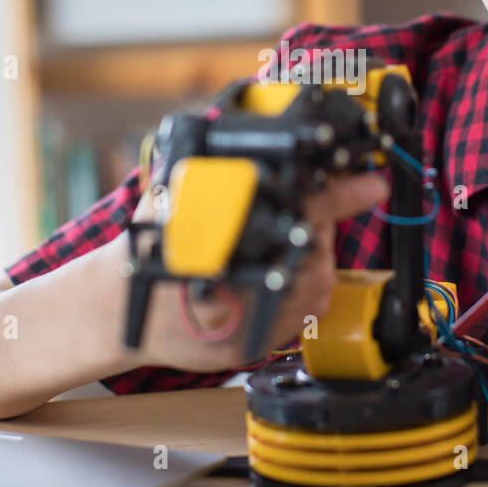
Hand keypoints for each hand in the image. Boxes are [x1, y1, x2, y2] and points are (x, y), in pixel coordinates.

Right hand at [123, 172, 389, 373]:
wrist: (116, 310)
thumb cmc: (145, 249)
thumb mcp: (173, 195)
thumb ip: (218, 172)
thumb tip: (257, 139)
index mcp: (219, 244)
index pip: (293, 214)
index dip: (336, 198)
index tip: (372, 184)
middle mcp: (234, 292)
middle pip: (315, 251)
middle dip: (318, 227)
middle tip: (302, 213)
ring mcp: (245, 325)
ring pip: (316, 283)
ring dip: (312, 259)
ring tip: (283, 244)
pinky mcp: (252, 347)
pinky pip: (304, 313)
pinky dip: (303, 289)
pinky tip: (279, 275)